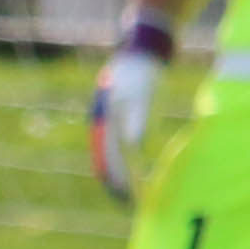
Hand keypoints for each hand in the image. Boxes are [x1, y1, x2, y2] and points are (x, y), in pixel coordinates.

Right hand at [88, 13, 174, 202]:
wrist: (146, 44)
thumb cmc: (143, 69)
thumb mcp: (141, 93)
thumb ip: (137, 119)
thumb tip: (136, 147)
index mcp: (103, 118)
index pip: (105, 155)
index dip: (113, 178)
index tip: (122, 198)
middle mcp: (104, 121)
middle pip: (106, 157)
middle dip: (115, 181)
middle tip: (126, 204)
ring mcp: (113, 118)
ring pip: (114, 152)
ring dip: (122, 172)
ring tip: (132, 192)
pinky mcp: (125, 114)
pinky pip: (124, 143)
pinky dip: (130, 158)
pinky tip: (140, 167)